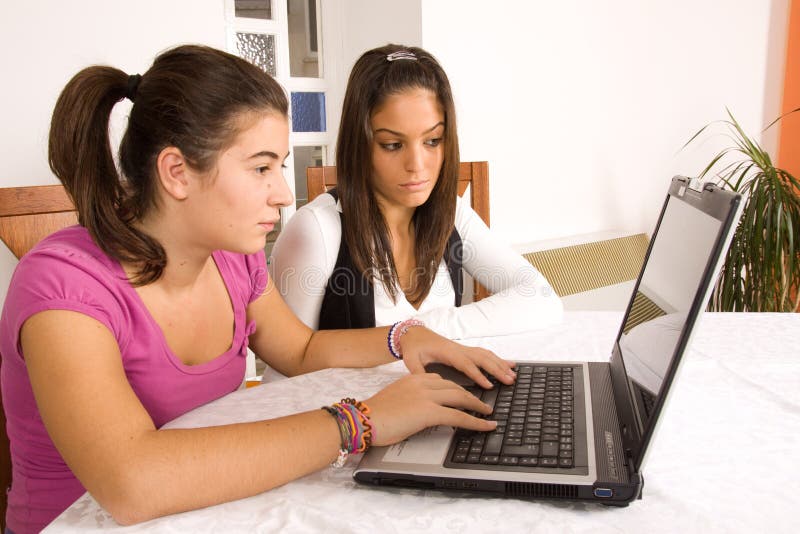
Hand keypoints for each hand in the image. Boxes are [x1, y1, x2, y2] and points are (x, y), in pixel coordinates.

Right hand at [364, 373, 496, 445]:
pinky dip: (476, 422)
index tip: (462, 395)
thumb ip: (409, 400)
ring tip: (487, 413)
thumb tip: (416, 411)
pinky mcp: (430, 412)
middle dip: (470, 395)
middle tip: (482, 403)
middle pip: (453, 386)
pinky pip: (459, 416)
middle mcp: (422, 383)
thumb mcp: (394, 399)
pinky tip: (486, 426)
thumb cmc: (373, 415)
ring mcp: (427, 396)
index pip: (440, 380)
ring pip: (461, 397)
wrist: (363, 420)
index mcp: (412, 379)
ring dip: (477, 405)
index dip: (454, 388)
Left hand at [398, 326, 515, 388]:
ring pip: (486, 355)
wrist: (412, 334)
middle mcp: (458, 349)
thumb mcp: (411, 361)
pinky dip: (497, 359)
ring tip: (513, 375)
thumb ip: (418, 373)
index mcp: (447, 352)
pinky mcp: (464, 350)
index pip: (465, 364)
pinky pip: (484, 354)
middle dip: (497, 370)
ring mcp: (463, 349)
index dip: (477, 375)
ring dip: (500, 364)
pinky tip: (508, 364)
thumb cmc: (413, 348)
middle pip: (482, 358)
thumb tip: (424, 385)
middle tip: (509, 381)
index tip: (489, 386)